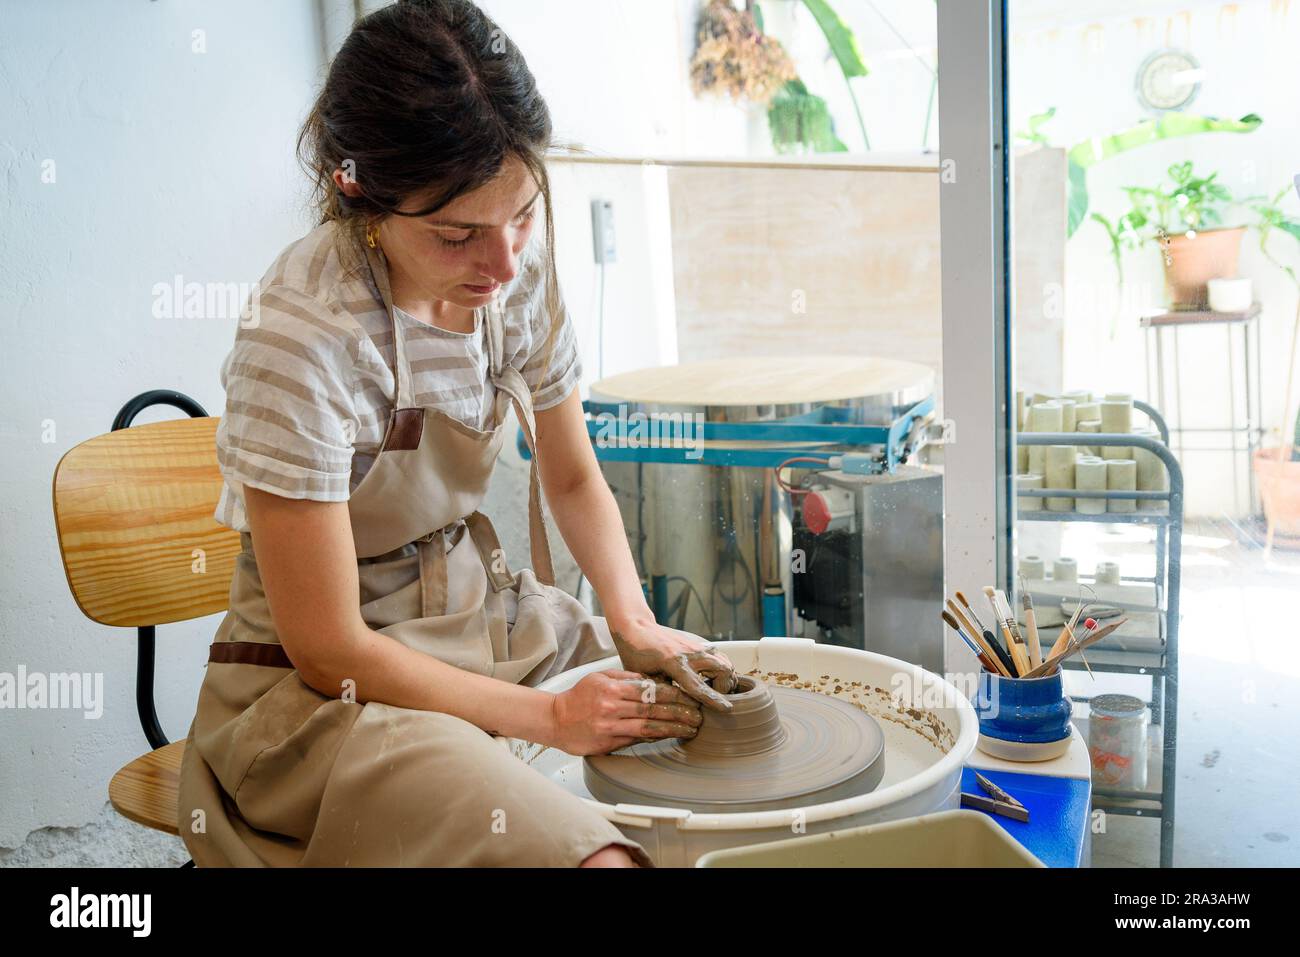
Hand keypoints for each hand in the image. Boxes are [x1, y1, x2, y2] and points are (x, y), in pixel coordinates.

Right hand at [549, 670, 702, 755]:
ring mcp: (610, 726)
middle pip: (653, 710)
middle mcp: (612, 707)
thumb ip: (626, 678)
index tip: (690, 698)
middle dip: (679, 712)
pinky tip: (670, 736)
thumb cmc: (579, 697)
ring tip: (690, 729)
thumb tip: (652, 681)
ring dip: (672, 728)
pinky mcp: (607, 742)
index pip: (650, 690)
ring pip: (648, 728)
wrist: (555, 719)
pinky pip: (636, 740)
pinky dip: (655, 738)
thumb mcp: (600, 678)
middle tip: (698, 715)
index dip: (673, 695)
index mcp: (612, 688)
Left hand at [611, 622, 736, 711]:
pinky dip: (722, 668)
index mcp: (673, 663)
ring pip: (724, 661)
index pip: (698, 685)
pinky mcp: (699, 642)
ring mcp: (696, 645)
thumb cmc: (636, 655)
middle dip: (724, 687)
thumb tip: (674, 714)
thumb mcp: (643, 679)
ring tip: (715, 688)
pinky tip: (711, 677)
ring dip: (725, 677)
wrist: (636, 627)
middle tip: (714, 697)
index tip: (726, 709)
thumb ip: (661, 694)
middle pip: (722, 670)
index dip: (713, 699)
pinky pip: (720, 656)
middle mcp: (689, 653)